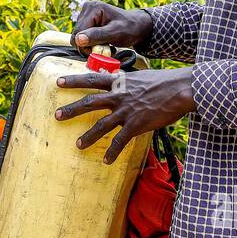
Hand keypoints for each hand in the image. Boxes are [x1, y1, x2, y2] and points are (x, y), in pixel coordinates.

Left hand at [54, 67, 195, 163]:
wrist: (180, 89)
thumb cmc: (164, 81)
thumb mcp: (140, 77)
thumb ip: (125, 81)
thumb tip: (115, 80)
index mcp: (119, 82)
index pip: (91, 79)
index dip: (73, 80)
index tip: (58, 81)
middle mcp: (118, 96)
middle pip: (89, 103)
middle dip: (71, 110)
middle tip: (56, 115)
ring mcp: (126, 111)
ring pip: (101, 125)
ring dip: (88, 136)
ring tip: (78, 144)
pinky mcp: (136, 125)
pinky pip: (120, 141)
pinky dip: (113, 152)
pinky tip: (106, 160)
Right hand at [70, 0, 152, 52]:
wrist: (138, 27)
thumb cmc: (130, 28)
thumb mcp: (115, 33)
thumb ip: (97, 36)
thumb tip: (78, 40)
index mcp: (93, 8)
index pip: (78, 32)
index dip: (85, 45)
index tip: (99, 52)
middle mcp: (88, 8)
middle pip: (76, 34)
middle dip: (88, 46)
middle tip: (102, 50)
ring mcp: (87, 14)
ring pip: (78, 37)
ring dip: (90, 45)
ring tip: (104, 45)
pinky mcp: (88, 21)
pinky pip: (82, 36)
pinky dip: (91, 43)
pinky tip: (102, 42)